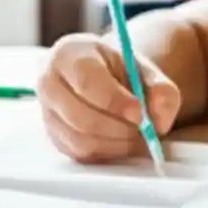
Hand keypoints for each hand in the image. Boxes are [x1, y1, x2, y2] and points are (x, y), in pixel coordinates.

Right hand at [37, 34, 180, 162]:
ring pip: (81, 140)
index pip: (86, 81)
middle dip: (119, 128)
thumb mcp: (145, 70)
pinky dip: (109, 152)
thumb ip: (160, 89)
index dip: (114, 101)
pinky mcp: (55, 137)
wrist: (106, 79)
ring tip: (138, 135)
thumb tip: (158, 117)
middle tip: (145, 130)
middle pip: (80, 116)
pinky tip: (123, 140)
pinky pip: (81, 154)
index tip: (140, 112)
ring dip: (117, 143)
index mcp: (69, 54)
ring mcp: (47, 112)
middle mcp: (49, 82)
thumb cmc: (122, 71)